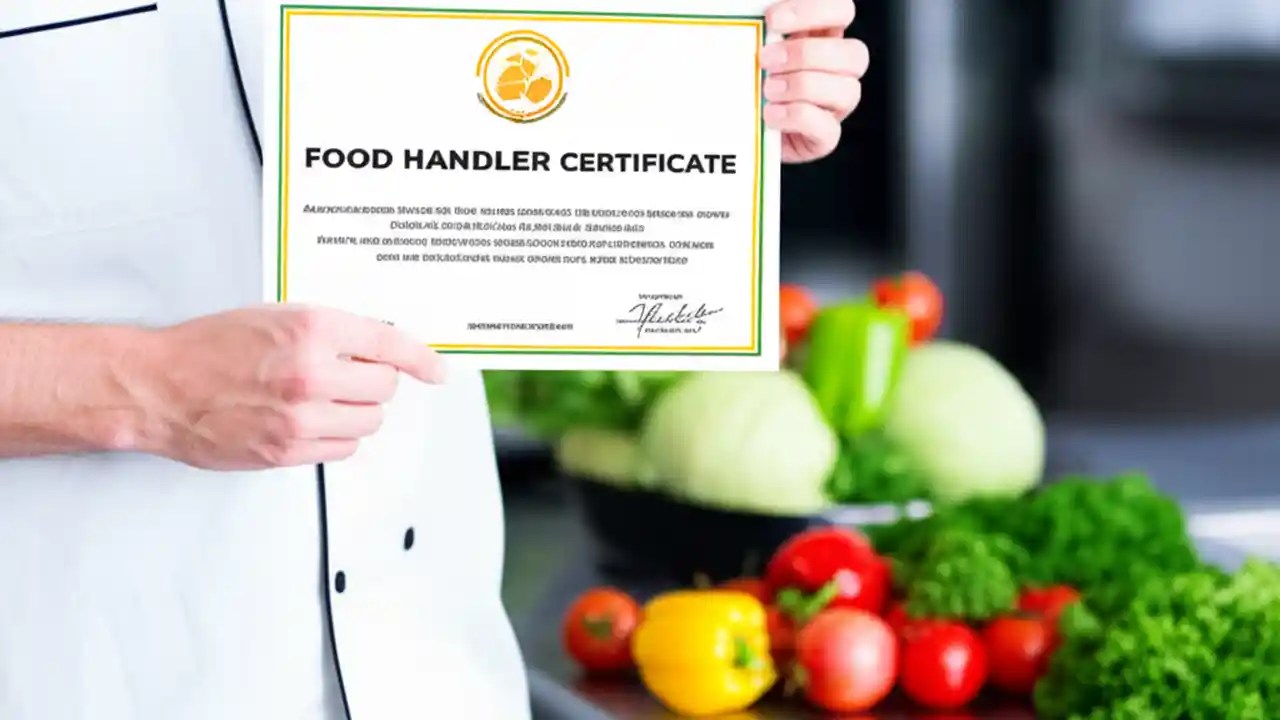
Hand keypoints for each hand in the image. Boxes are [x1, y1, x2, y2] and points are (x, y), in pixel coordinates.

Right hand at [134, 305, 442, 469]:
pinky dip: (336, 438)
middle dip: (372, 381)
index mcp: (312, 329)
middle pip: (385, 386)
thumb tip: (378, 345)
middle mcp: (311, 373)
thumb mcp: (277, 316)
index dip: (422, 359)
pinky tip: (310, 422)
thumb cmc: (209, 348)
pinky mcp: (287, 450)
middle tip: (349, 376)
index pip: (391, 344)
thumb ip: (331, 330)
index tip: (436, 370)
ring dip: (356, 412)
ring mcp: (301, 416)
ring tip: (323, 400)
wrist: (159, 386)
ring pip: (369, 421)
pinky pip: (343, 450)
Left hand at [760, 0, 868, 162]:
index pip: (841, 11)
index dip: (814, 10)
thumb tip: (751, 17)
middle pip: (855, 53)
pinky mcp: (824, 138)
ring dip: (802, 86)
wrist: (739, 131)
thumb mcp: (751, 50)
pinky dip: (796, 117)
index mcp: (823, 38)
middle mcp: (837, 71)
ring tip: (767, 89)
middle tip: (766, 59)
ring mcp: (835, 106)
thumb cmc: (747, 84)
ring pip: (848, 90)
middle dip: (806, 54)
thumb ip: (760, 32)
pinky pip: (827, 127)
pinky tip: (771, 113)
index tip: (773, 19)